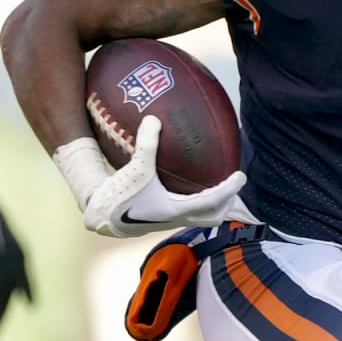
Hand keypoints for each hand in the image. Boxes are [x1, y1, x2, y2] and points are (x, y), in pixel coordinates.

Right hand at [82, 116, 245, 237]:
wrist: (100, 218)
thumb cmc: (119, 196)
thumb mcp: (135, 168)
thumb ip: (146, 143)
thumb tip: (154, 118)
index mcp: (175, 209)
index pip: (212, 201)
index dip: (230, 189)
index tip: (241, 176)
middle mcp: (176, 219)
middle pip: (213, 217)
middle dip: (228, 203)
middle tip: (234, 185)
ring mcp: (169, 222)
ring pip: (201, 219)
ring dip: (214, 206)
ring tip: (219, 188)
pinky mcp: (161, 220)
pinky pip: (187, 213)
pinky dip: (197, 203)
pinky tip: (189, 188)